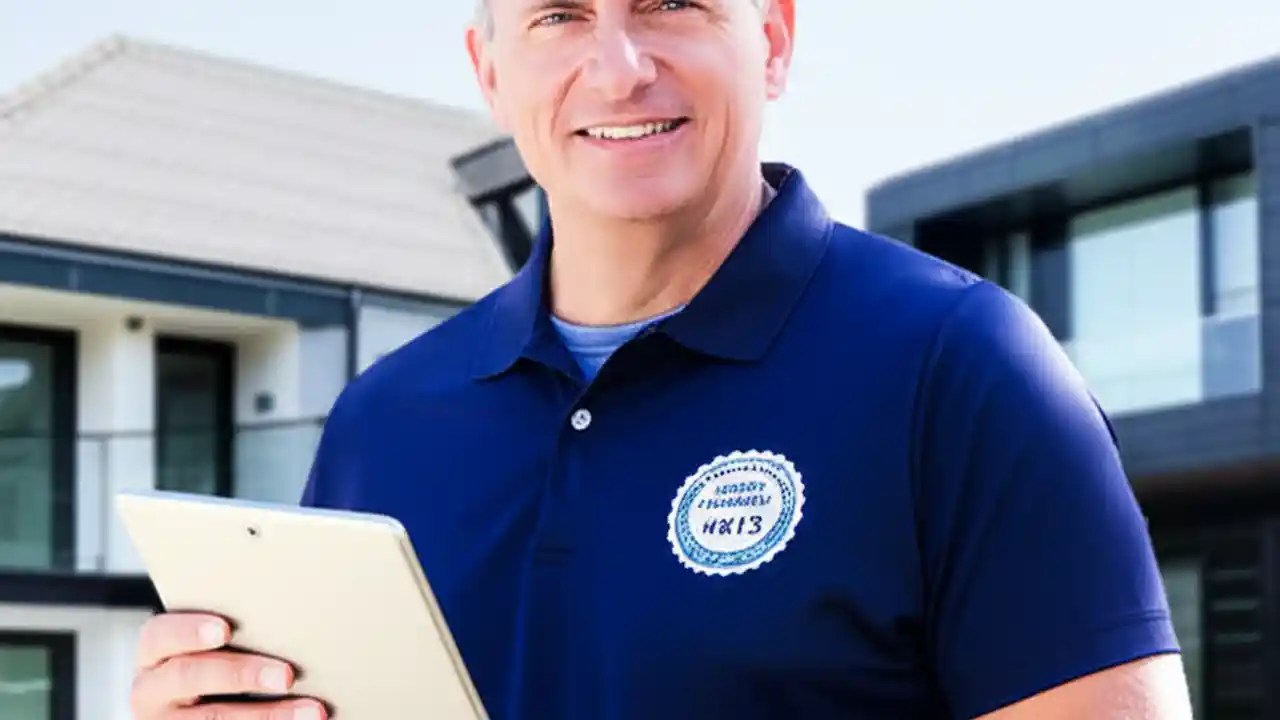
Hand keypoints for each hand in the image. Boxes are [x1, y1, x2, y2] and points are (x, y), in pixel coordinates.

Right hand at [131, 612, 326, 719]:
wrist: (200, 708)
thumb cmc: (218, 662)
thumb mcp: (212, 647)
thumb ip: (235, 633)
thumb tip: (291, 619)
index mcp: (155, 653)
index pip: (160, 635)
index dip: (190, 631)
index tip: (226, 629)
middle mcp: (151, 690)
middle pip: (189, 677)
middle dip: (241, 674)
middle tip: (286, 675)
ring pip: (213, 718)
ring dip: (269, 714)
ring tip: (311, 711)